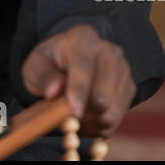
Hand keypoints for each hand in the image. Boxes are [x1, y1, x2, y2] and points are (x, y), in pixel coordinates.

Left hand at [21, 24, 135, 138]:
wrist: (68, 63)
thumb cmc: (50, 64)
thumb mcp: (35, 66)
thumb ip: (42, 76)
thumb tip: (55, 91)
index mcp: (83, 39)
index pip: (84, 66)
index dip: (79, 90)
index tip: (74, 111)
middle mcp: (109, 51)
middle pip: (103, 94)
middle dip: (84, 112)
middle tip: (66, 118)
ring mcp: (123, 69)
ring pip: (111, 110)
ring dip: (90, 121)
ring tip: (75, 114)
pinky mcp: (129, 88)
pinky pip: (116, 118)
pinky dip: (99, 125)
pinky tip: (86, 116)